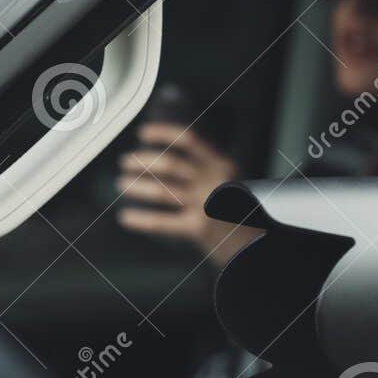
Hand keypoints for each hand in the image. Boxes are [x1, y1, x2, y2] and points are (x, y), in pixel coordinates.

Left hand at [117, 123, 253, 265]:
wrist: (255, 245)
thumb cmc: (237, 212)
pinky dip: (140, 219)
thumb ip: (206, 167)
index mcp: (222, 165)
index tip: (143, 133)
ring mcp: (205, 205)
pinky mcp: (198, 228)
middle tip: (126, 163)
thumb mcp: (229, 180)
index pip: (189, 140)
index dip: (162, 134)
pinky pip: (161, 222)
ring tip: (122, 184)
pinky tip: (127, 217)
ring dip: (135, 186)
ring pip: (161, 191)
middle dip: (141, 161)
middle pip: (170, 164)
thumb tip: (164, 159)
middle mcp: (214, 181)